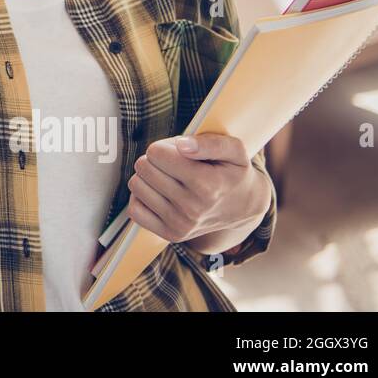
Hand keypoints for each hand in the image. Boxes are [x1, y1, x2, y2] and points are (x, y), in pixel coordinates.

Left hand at [125, 134, 269, 247]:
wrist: (243, 208)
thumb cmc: (234, 173)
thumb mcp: (234, 151)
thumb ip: (210, 143)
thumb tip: (182, 145)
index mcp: (207, 184)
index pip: (156, 153)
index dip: (165, 147)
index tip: (179, 152)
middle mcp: (192, 208)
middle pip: (143, 167)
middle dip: (155, 160)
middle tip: (174, 165)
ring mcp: (180, 224)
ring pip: (136, 185)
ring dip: (148, 178)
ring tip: (169, 179)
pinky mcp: (171, 235)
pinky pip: (135, 210)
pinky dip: (143, 198)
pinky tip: (161, 194)